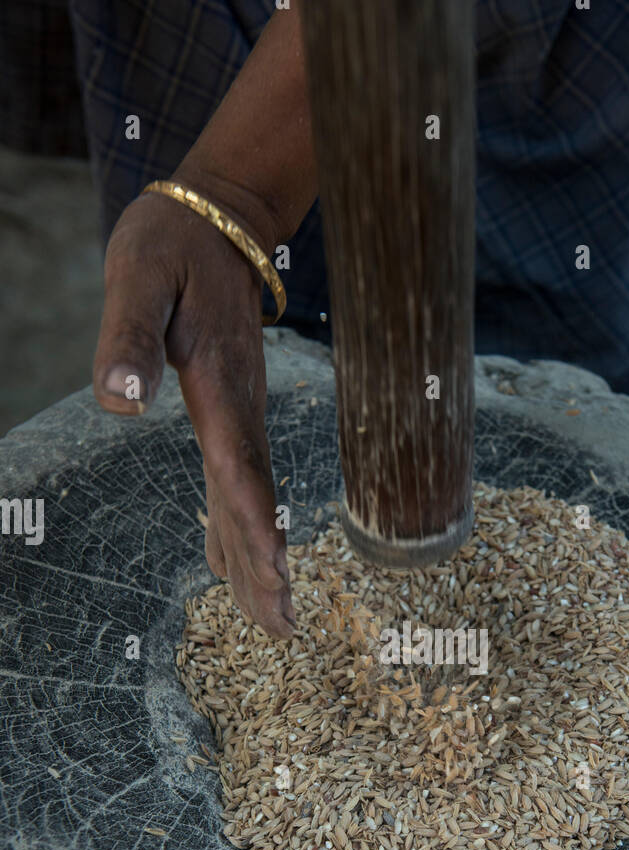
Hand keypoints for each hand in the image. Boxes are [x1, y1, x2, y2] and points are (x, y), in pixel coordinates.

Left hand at [93, 177, 295, 637]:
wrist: (218, 219)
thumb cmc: (172, 245)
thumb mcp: (139, 276)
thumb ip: (129, 337)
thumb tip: (121, 401)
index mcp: (221, 384)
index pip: (240, 464)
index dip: (256, 520)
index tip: (272, 570)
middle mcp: (241, 408)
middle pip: (255, 498)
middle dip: (269, 565)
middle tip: (283, 627)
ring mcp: (243, 415)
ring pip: (251, 499)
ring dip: (261, 561)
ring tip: (276, 622)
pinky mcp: (235, 415)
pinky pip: (240, 484)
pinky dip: (242, 532)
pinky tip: (239, 569)